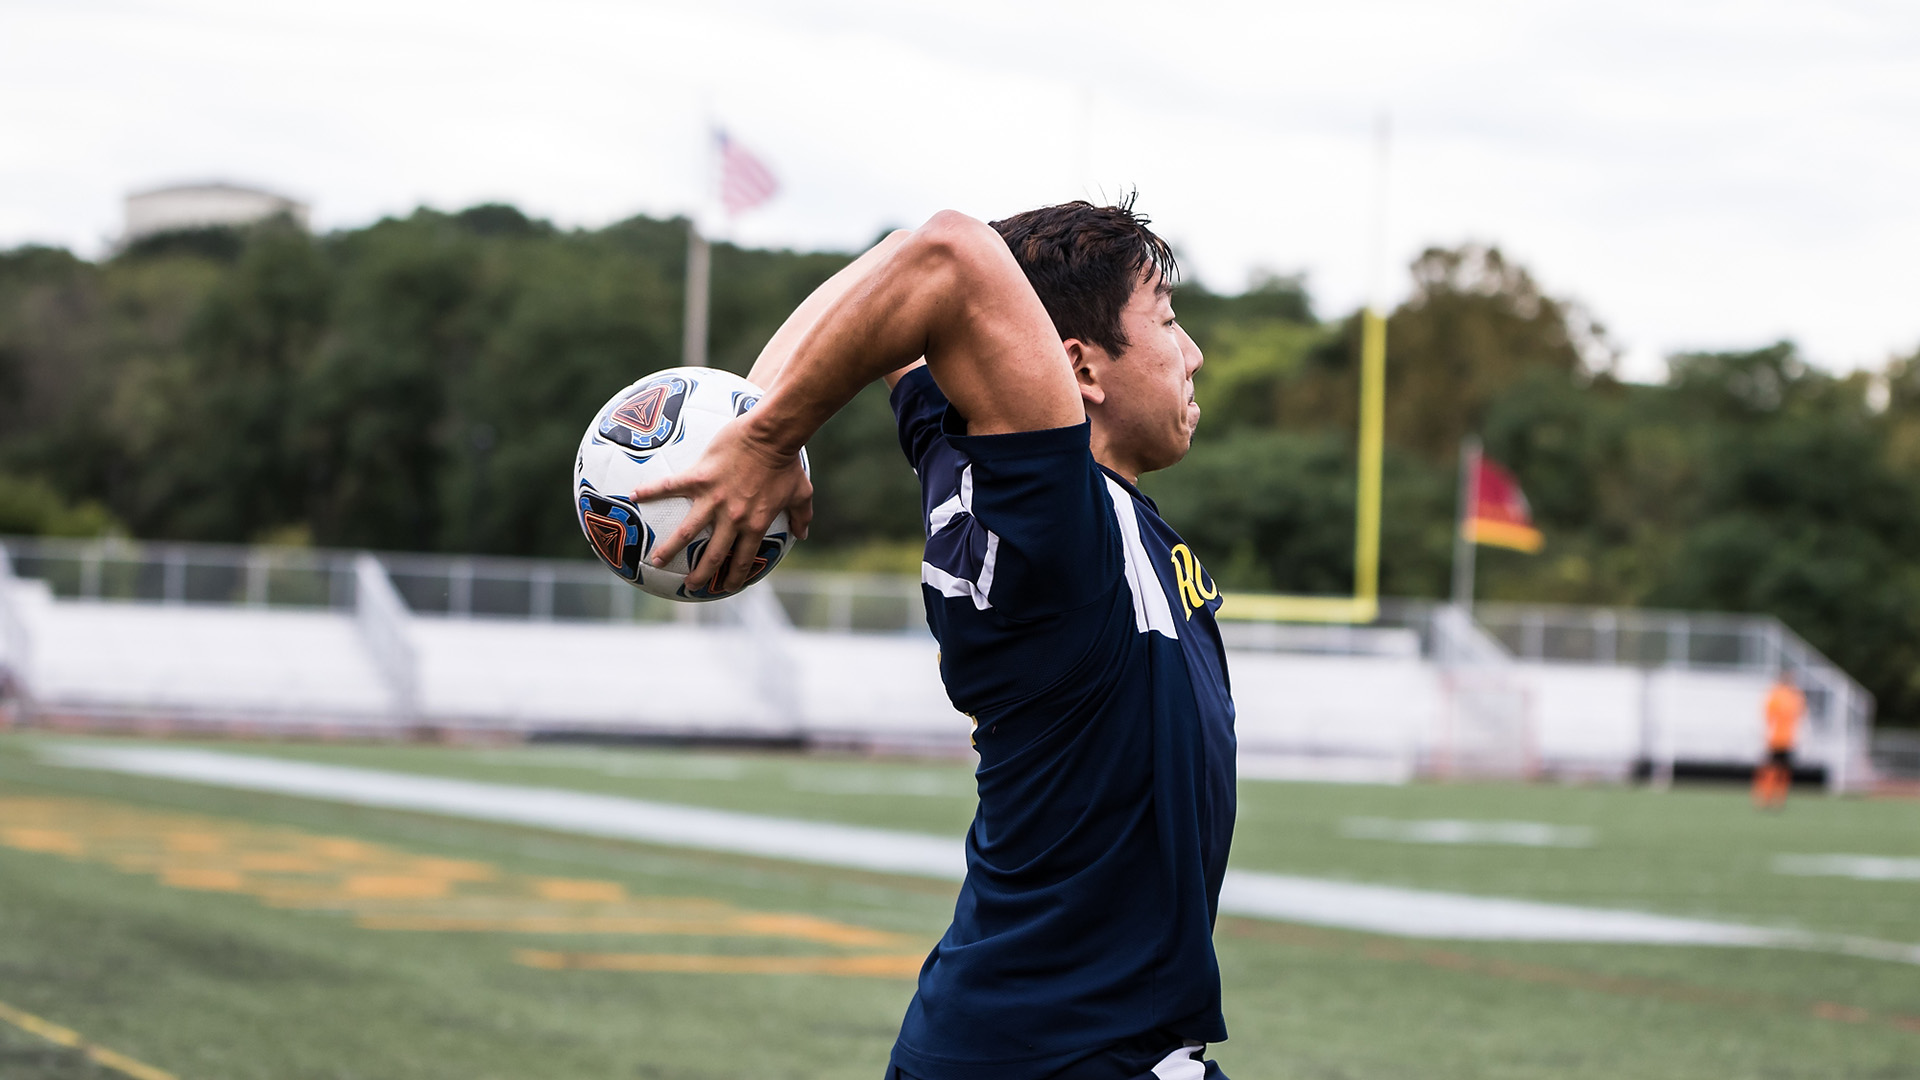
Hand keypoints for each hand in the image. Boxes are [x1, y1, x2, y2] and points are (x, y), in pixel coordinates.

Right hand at [630, 415, 812, 595]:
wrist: (772, 434)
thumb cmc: (787, 463)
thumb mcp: (802, 493)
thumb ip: (800, 517)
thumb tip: (802, 534)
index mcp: (754, 524)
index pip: (744, 559)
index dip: (735, 576)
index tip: (727, 588)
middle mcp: (732, 518)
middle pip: (712, 554)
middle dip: (700, 575)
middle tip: (690, 587)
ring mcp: (713, 499)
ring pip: (687, 531)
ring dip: (669, 548)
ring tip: (654, 561)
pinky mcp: (699, 477)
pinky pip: (670, 486)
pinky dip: (651, 491)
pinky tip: (633, 496)